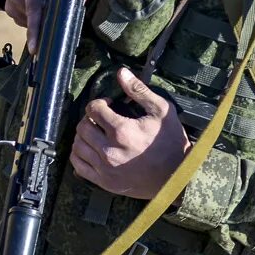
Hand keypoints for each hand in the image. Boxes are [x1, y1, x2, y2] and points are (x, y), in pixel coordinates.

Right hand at [2, 0, 58, 53]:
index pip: (33, 9)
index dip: (35, 29)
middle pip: (33, 19)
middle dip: (48, 21)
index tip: (35, 47)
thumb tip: (82, 0)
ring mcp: (10, 2)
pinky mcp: (9, 8)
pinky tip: (40, 3)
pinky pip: (26, 21)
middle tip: (59, 8)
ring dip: (43, 17)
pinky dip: (36, 17)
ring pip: (30, 22)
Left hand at [70, 68, 191, 199]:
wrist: (177, 176)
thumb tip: (121, 72)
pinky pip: (78, 166)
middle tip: (102, 118)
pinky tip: (91, 149)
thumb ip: (139, 91)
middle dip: (90, 118)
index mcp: (122, 130)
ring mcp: (105, 168)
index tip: (110, 105)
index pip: (94, 109)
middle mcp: (109, 150)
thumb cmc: (171, 142)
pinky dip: (79, 155)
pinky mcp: (104, 182)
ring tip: (97, 133)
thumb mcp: (162, 111)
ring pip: (77, 146)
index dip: (100, 102)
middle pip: (82, 127)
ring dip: (83, 135)